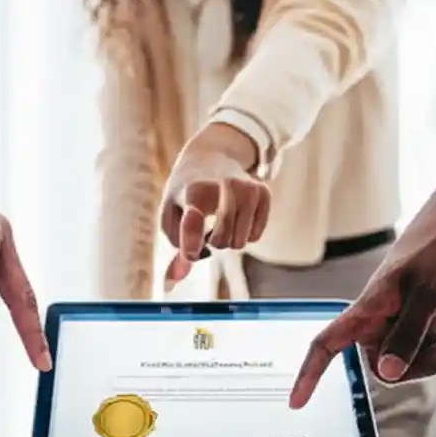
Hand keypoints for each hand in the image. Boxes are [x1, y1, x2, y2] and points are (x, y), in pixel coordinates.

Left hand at [160, 124, 269, 284]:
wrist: (213, 154)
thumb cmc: (186, 191)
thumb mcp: (171, 214)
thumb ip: (174, 247)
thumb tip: (172, 282)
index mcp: (194, 191)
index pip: (193, 221)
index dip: (190, 243)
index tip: (190, 256)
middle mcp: (224, 186)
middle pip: (221, 242)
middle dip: (211, 242)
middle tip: (205, 225)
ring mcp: (248, 188)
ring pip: (240, 242)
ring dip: (227, 238)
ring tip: (219, 218)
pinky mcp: (264, 192)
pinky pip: (255, 236)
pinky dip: (243, 233)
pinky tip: (235, 214)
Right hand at [290, 165, 435, 406]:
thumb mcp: (429, 292)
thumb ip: (408, 334)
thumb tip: (387, 373)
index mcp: (366, 309)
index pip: (327, 344)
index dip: (309, 374)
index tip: (296, 402)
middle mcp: (375, 324)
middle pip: (380, 369)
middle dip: (415, 367)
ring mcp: (394, 330)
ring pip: (402, 369)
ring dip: (431, 360)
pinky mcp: (413, 333)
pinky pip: (418, 361)